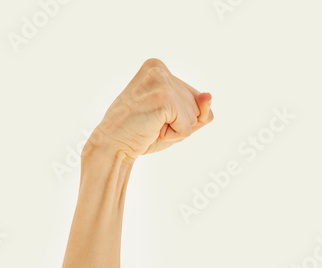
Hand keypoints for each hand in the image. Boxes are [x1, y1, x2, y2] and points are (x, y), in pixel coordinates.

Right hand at [89, 58, 213, 159]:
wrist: (113, 145)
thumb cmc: (143, 132)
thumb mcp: (179, 119)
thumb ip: (201, 110)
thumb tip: (208, 96)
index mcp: (158, 68)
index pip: (196, 98)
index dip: (180, 116)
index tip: (153, 114)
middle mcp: (159, 69)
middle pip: (198, 105)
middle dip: (180, 121)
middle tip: (150, 121)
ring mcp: (161, 81)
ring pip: (195, 116)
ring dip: (177, 129)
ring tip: (150, 124)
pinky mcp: (163, 97)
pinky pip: (188, 127)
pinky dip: (174, 135)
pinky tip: (153, 129)